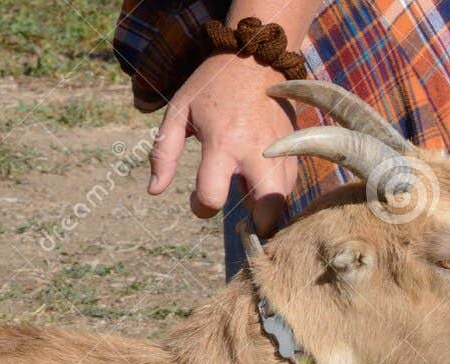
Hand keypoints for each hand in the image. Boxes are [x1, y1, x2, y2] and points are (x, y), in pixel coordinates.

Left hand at [148, 53, 298, 232]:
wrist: (257, 54)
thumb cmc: (211, 85)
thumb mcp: (178, 111)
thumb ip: (163, 152)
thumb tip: (154, 191)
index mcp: (223, 143)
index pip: (212, 198)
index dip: (201, 208)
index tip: (199, 200)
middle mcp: (255, 149)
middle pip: (266, 209)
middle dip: (254, 225)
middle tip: (242, 222)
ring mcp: (280, 147)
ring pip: (282, 197)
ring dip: (266, 206)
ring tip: (249, 196)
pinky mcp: (295, 144)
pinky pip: (292, 180)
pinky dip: (278, 189)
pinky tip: (262, 180)